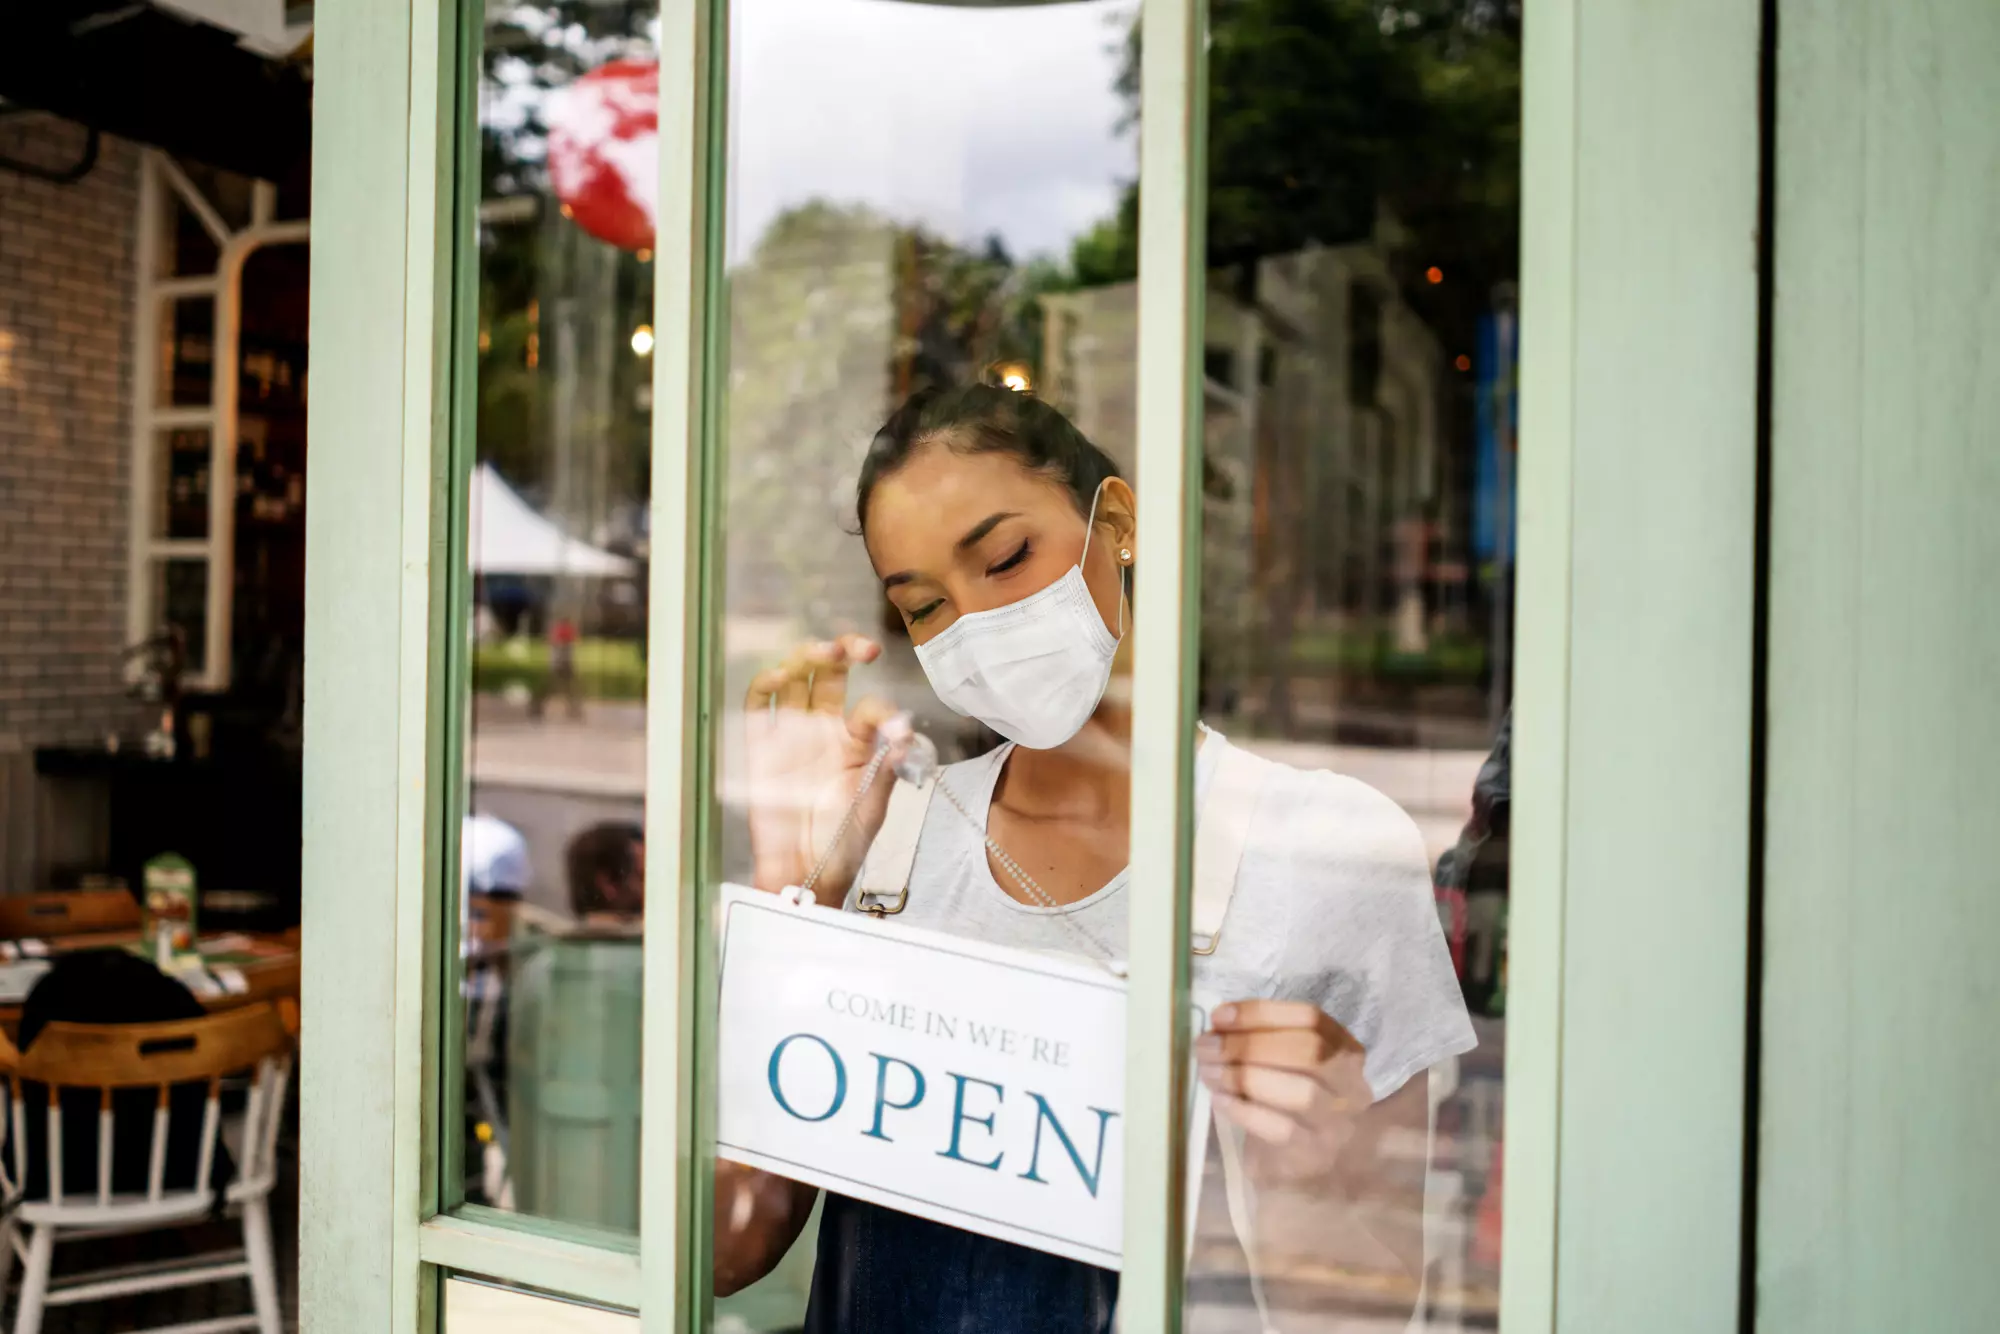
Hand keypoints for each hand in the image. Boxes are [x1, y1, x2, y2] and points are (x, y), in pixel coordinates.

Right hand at [743, 635, 908, 897]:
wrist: (804, 871)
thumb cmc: (842, 841)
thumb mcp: (874, 805)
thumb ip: (887, 766)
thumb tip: (905, 731)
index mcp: (858, 742)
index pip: (869, 706)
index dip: (880, 708)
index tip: (891, 724)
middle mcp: (824, 729)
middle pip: (831, 674)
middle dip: (845, 651)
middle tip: (859, 648)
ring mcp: (791, 733)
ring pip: (797, 678)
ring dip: (808, 656)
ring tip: (824, 650)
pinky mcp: (761, 744)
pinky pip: (760, 704)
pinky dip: (767, 683)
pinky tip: (782, 675)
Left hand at [1195, 999, 1371, 1180]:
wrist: (1315, 1162)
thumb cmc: (1292, 1101)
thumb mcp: (1288, 1063)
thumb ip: (1263, 1039)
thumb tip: (1219, 1025)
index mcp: (1344, 1049)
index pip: (1311, 1018)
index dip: (1261, 1014)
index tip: (1219, 1016)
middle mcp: (1349, 1083)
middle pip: (1309, 1052)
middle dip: (1249, 1044)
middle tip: (1207, 1046)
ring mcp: (1336, 1122)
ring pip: (1300, 1092)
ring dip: (1245, 1076)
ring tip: (1209, 1071)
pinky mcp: (1313, 1153)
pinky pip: (1281, 1129)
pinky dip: (1245, 1111)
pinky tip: (1220, 1100)